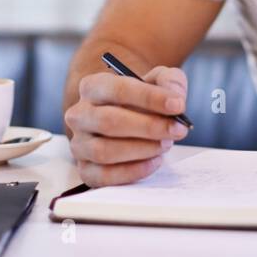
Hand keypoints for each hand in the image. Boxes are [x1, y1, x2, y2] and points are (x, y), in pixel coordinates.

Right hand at [65, 65, 188, 186]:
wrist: (129, 121)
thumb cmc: (140, 101)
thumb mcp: (157, 81)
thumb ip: (170, 81)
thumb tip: (175, 96)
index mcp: (92, 87)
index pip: (117, 89)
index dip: (149, 97)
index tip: (177, 105)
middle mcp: (79, 115)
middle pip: (108, 122)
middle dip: (149, 127)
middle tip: (177, 130)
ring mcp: (79, 144)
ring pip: (105, 151)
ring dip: (142, 149)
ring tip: (165, 144)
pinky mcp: (85, 170)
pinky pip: (105, 176)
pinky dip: (133, 171)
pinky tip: (154, 161)